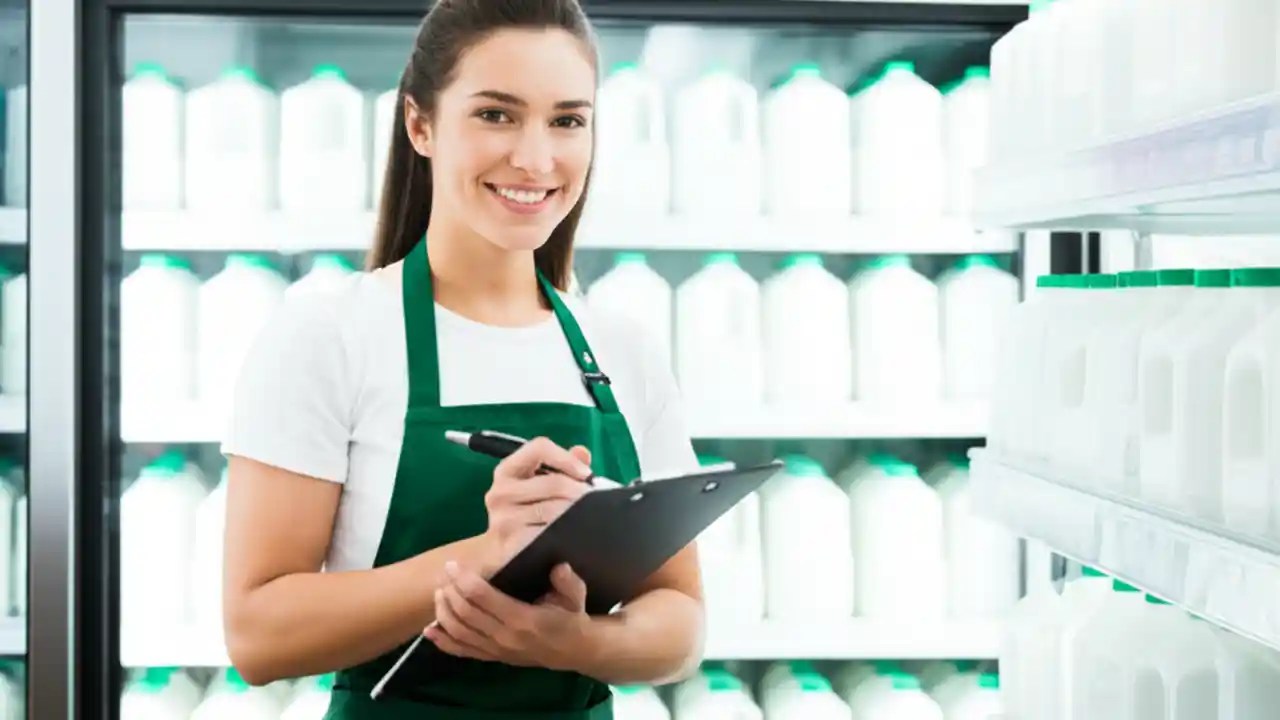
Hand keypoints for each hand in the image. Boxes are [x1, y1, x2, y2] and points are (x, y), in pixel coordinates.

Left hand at [426, 561, 595, 670]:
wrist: (574, 651)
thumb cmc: (571, 618)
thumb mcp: (576, 597)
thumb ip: (568, 581)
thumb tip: (558, 567)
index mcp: (524, 619)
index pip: (484, 598)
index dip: (465, 580)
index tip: (453, 565)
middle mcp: (506, 637)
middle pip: (466, 614)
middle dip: (450, 591)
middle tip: (444, 574)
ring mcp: (497, 650)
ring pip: (459, 632)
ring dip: (443, 612)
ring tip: (438, 592)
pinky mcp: (492, 658)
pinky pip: (462, 651)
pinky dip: (443, 642)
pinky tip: (430, 629)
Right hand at [482, 438, 592, 569]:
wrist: (499, 552)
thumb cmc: (524, 511)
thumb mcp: (537, 484)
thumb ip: (561, 465)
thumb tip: (582, 452)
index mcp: (507, 470)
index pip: (539, 448)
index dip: (567, 458)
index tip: (586, 473)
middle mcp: (500, 492)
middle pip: (554, 483)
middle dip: (581, 492)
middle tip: (597, 500)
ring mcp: (504, 519)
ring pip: (555, 511)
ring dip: (578, 513)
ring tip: (589, 516)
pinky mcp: (512, 544)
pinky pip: (549, 535)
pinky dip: (566, 534)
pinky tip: (574, 535)